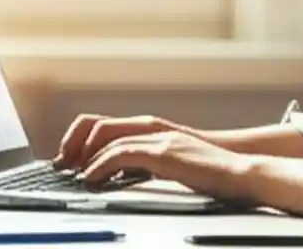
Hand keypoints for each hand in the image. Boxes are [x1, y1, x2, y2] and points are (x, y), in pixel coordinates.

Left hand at [78, 129, 254, 200]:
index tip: (68, 159)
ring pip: (107, 137)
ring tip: (74, 174)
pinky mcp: (164, 153)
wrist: (239, 172)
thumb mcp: (172, 162)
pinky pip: (121, 154)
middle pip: (98, 124)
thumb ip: (148, 163)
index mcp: (152, 128)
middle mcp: (151, 127)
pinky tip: (92, 178)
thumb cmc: (209, 171)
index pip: (104, 123)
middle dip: (74, 144)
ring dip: (84, 157)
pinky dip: (101, 165)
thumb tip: (121, 175)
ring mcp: (158, 137)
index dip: (80, 138)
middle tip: (63, 165)